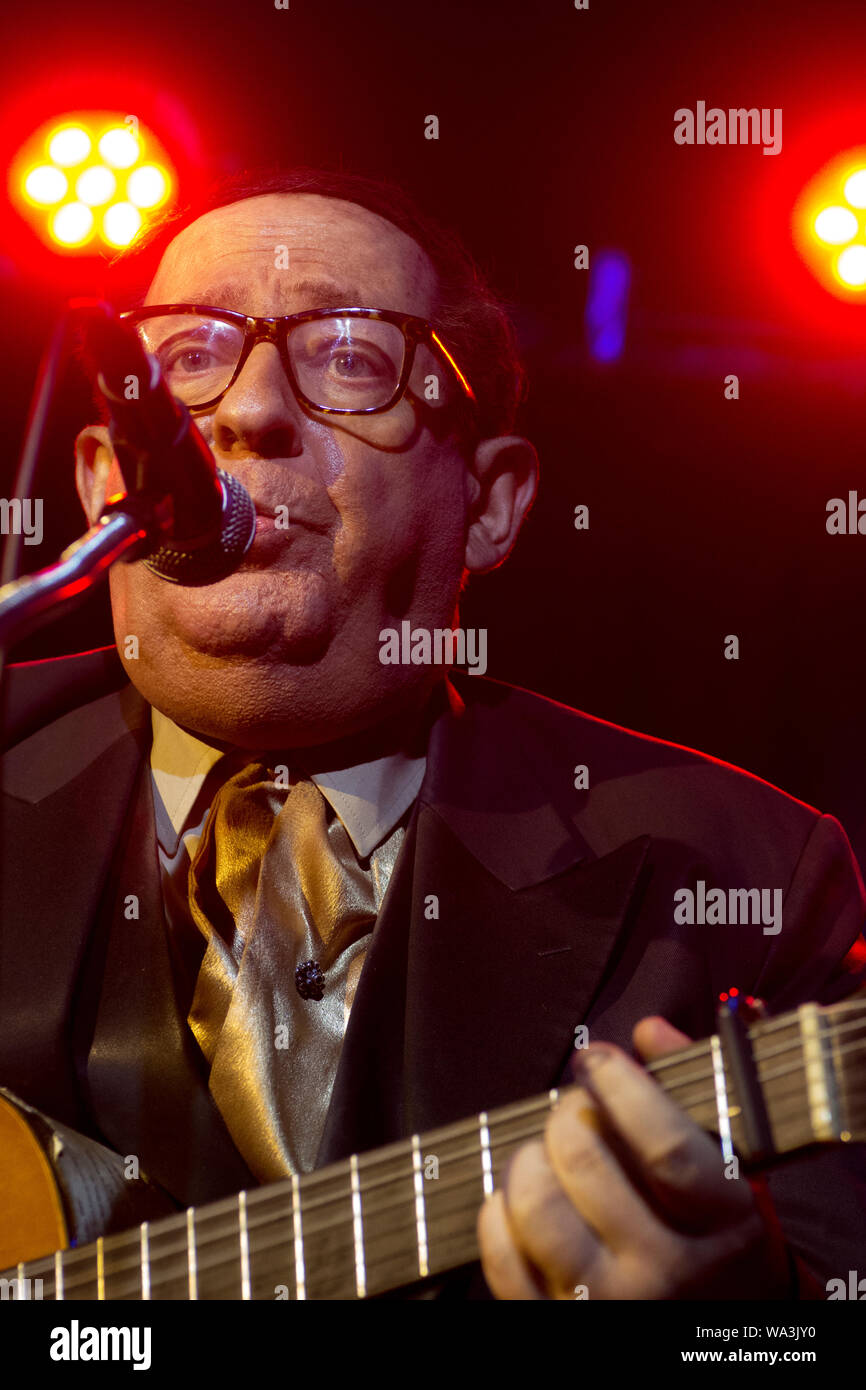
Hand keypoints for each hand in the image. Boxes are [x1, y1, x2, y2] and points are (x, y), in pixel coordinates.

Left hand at [476, 1016, 792, 1299]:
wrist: (721, 1332)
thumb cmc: (720, 1236)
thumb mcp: (734, 1170)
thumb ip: (699, 1090)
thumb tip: (650, 1030)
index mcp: (723, 1224)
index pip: (665, 1146)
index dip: (621, 1087)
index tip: (597, 1058)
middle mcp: (667, 1271)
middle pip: (587, 1166)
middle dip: (566, 1114)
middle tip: (573, 1107)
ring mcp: (611, 1304)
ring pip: (538, 1209)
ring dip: (529, 1160)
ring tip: (545, 1153)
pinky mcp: (558, 1321)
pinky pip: (502, 1259)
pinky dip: (497, 1214)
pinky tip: (517, 1200)